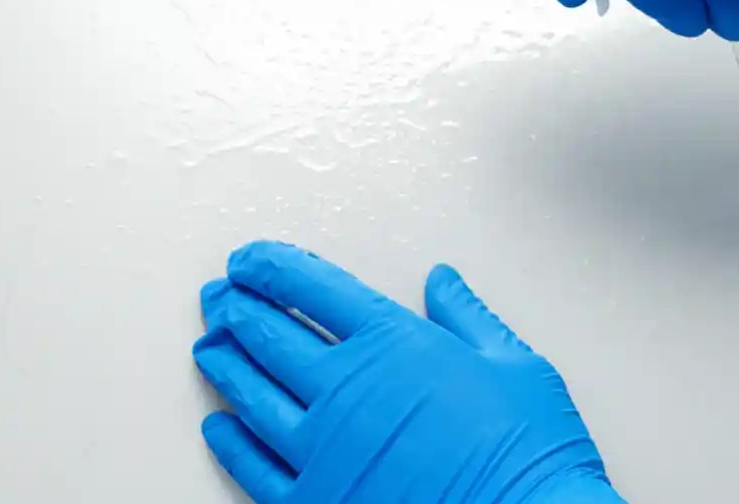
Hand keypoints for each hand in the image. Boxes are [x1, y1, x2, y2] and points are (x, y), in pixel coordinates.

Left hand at [193, 241, 624, 503]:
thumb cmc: (530, 451)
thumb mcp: (514, 363)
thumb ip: (468, 316)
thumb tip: (442, 281)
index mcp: (394, 343)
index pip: (313, 286)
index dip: (272, 266)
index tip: (250, 259)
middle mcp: (347, 389)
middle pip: (270, 334)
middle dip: (237, 308)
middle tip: (219, 296)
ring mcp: (324, 449)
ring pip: (251, 395)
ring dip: (224, 364)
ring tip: (209, 345)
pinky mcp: (317, 502)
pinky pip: (254, 468)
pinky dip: (230, 443)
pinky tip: (218, 425)